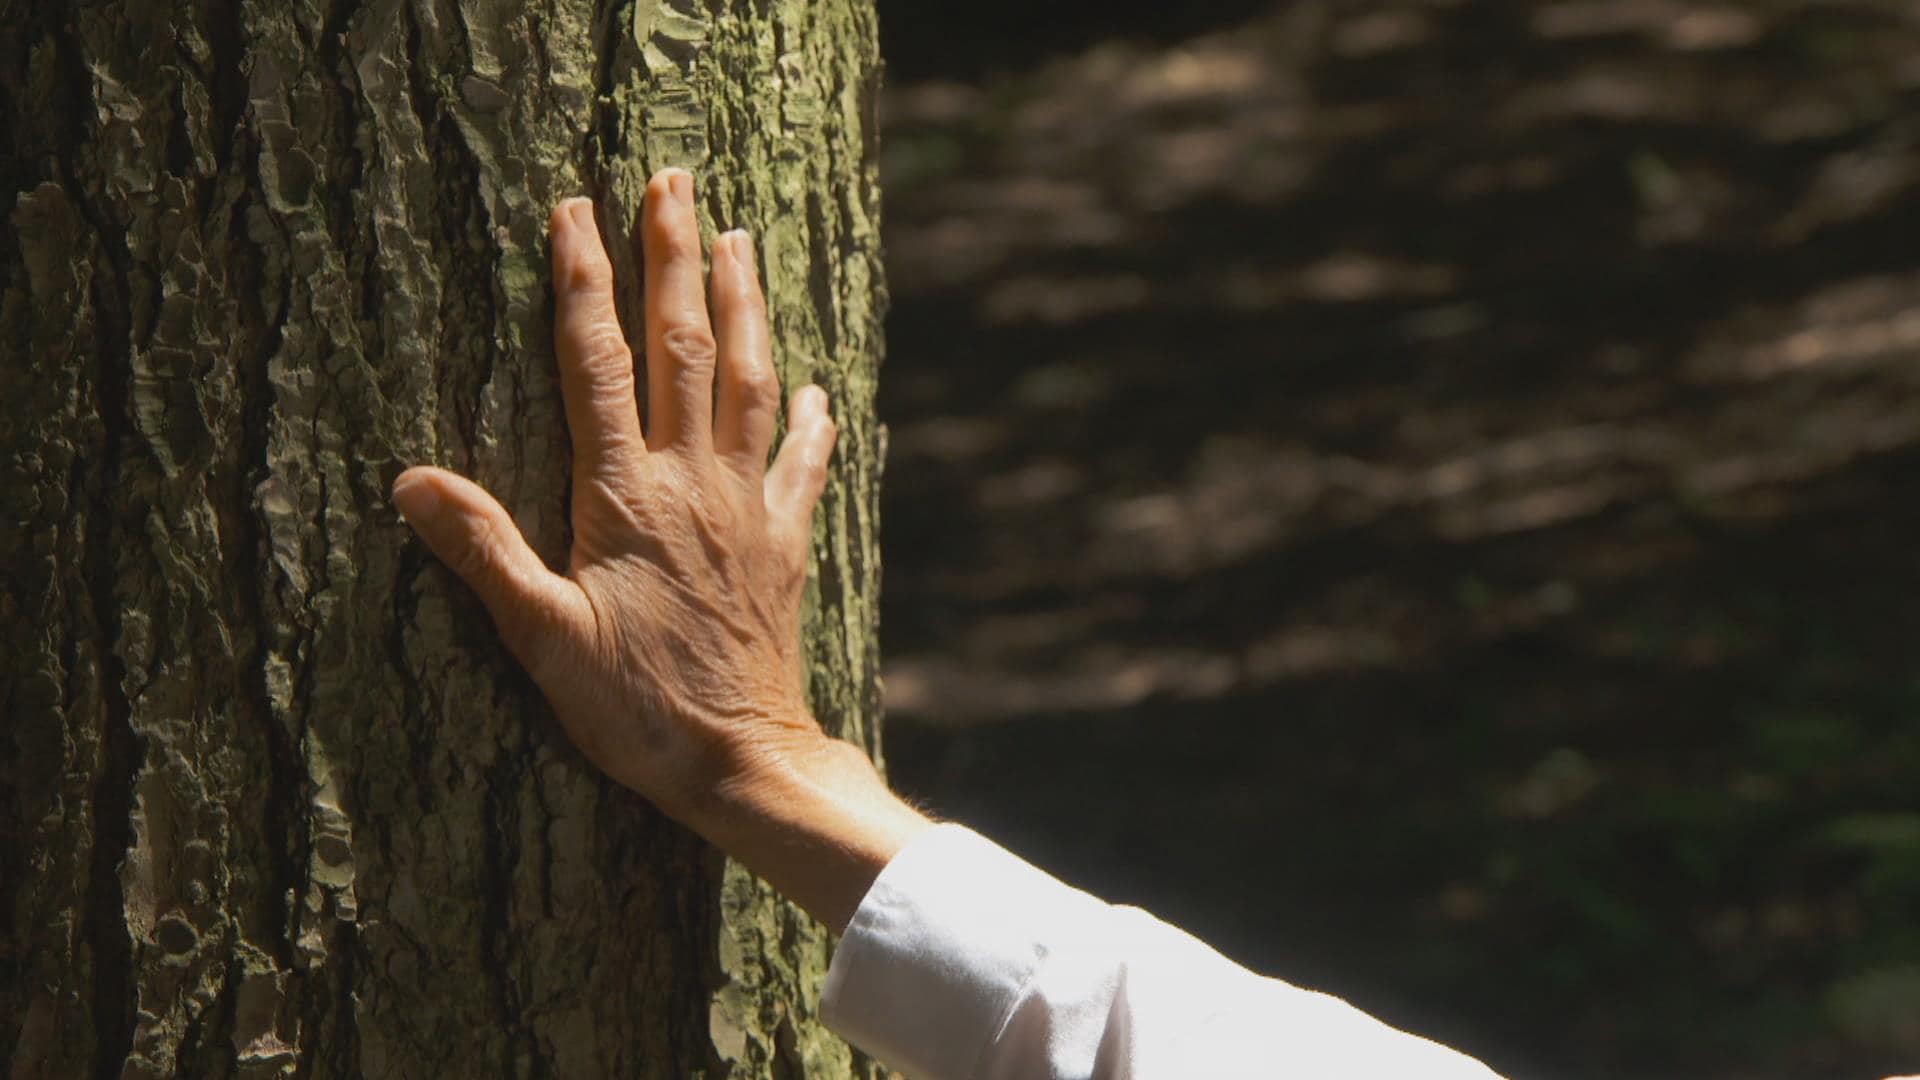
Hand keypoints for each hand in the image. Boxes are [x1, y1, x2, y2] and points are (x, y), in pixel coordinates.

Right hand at [392, 169, 926, 927]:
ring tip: (741, 242)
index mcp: (626, 496)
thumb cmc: (636, 710)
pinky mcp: (784, 544)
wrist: (741, 762)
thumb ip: (483, 553)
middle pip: (684, 348)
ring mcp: (748, 508)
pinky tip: (820, 388)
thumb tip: (412, 480)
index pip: (596, 365)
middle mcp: (694, 483)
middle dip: (675, 259)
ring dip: (746, 307)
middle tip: (674, 181)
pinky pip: (804, 465)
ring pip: (752, 384)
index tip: (574, 211)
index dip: (584, 283)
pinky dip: (814, 421)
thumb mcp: (542, 640)